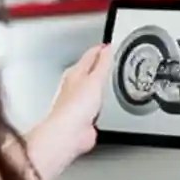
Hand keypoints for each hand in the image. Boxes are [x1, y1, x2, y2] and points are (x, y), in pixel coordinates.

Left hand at [24, 43, 112, 179]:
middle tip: (110, 59)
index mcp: (76, 73)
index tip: (110, 45)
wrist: (69, 134)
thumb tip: (107, 48)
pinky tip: (105, 104)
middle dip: (100, 65)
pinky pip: (96, 106)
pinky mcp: (85, 118)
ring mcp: (80, 103)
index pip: (90, 56)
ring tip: (109, 80)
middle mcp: (76, 87)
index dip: (101, 50)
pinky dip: (101, 103)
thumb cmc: (74, 107)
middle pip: (89, 71)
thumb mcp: (95, 79)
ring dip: (100, 85)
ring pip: (92, 88)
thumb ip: (103, 64)